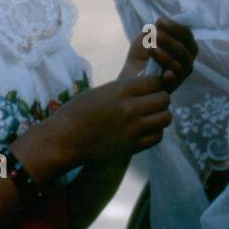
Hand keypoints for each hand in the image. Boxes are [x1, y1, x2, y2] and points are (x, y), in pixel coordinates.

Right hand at [49, 74, 173, 168]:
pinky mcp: (132, 146)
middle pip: (164, 99)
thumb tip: (150, 86)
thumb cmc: (78, 112)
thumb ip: (126, 89)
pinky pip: (157, 137)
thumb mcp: (102, 91)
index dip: (157, 82)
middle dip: (161, 98)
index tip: (152, 86)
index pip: (155, 81)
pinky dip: (155, 132)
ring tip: (151, 116)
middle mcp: (130, 109)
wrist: (64, 140)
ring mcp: (132, 129)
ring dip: (161, 115)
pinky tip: (146, 130)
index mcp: (120, 91)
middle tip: (152, 101)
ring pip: (165, 118)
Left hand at [119, 17, 197, 90]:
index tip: (159, 21)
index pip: (187, 35)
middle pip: (185, 50)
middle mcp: (187, 60)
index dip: (175, 27)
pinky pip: (175, 81)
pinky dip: (170, 76)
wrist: (130, 73)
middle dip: (169, 40)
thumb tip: (160, 22)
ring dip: (164, 56)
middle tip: (154, 35)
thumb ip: (156, 29)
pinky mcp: (172, 87)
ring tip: (149, 48)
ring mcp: (181, 75)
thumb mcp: (148, 36)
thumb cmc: (142, 53)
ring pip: (179, 65)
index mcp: (185, 45)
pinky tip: (164, 73)